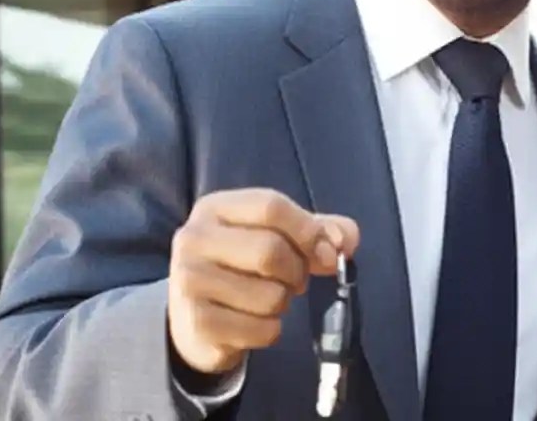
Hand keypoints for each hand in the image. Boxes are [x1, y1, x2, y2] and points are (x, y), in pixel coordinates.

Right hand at [168, 189, 359, 374]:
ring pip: (269, 295)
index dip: (308, 230)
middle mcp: (194, 240)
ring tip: (269, 298)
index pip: (271, 207)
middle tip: (296, 280)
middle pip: (270, 251)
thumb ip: (316, 230)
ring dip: (283, 302)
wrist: (194, 314)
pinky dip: (271, 330)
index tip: (327, 252)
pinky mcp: (197, 324)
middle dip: (297, 271)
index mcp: (215, 209)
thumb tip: (346, 239)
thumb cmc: (242, 265)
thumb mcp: (275, 235)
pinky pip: (261, 330)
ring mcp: (189, 283)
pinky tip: (254, 322)